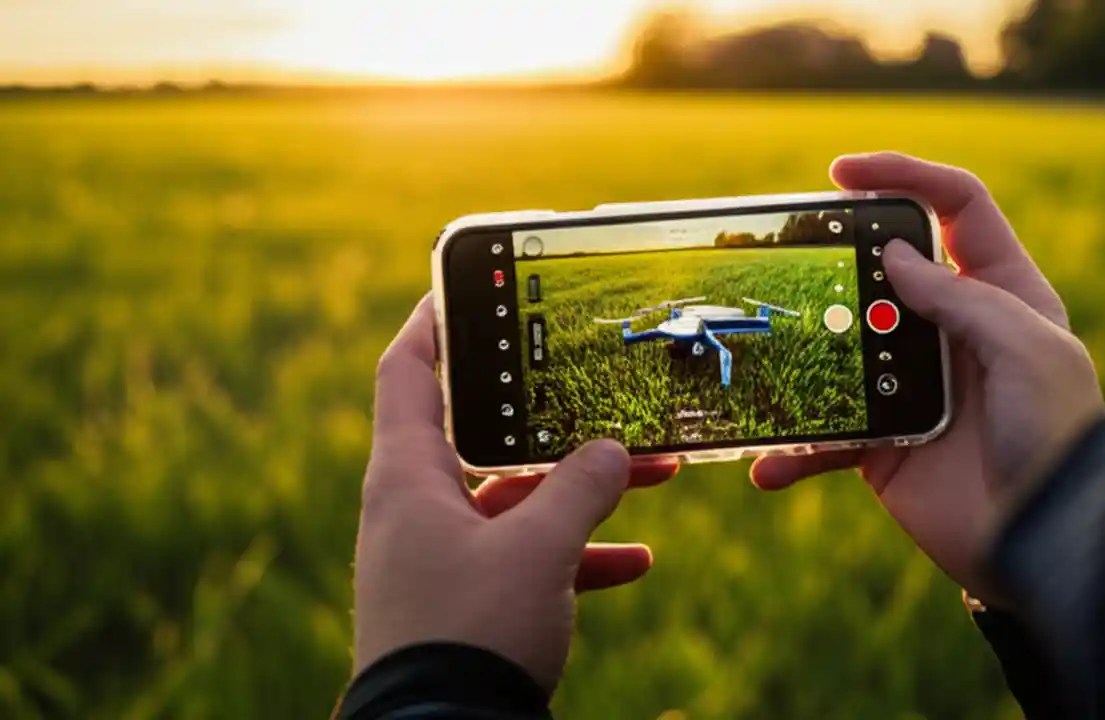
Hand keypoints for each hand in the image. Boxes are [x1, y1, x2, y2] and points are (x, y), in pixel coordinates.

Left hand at [354, 293, 676, 690]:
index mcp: (407, 476)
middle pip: (482, 435)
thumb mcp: (539, 550)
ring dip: (579, 488)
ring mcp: (440, 557)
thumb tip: (614, 450)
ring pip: (514, 500)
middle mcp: (416, 508)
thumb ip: (581, 487)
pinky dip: (576, 554)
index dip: (434, 319)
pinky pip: (525, 560)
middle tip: (598, 383)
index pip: (408, 370)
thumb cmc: (473, 632)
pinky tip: (637, 561)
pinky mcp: (466, 601)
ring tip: (653, 471)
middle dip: (550, 415)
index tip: (469, 285)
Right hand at [751, 152, 1104, 606]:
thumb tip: (893, 258)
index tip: (841, 174)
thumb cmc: (1056, 442)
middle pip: (884, 268)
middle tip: (785, 254)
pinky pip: (825, 436)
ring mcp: (912, 385)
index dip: (904, 176)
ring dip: (798, 349)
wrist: (1042, 550)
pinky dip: (793, 451)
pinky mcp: (882, 442)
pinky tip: (768, 466)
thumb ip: (962, 298)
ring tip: (758, 351)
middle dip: (834, 256)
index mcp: (1003, 295)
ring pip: (842, 345)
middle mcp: (954, 331)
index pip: (956, 208)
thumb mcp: (1027, 353)